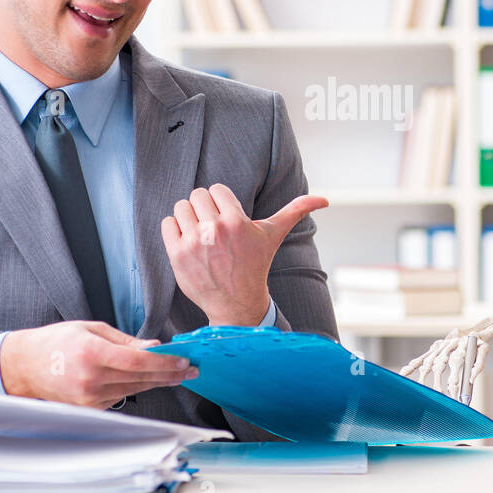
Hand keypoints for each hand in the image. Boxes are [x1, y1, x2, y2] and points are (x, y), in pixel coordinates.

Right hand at [0, 320, 197, 407]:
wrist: (25, 366)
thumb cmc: (56, 342)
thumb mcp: (91, 329)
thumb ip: (125, 340)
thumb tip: (153, 348)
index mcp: (92, 353)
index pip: (138, 362)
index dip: (164, 363)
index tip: (183, 361)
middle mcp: (91, 379)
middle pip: (141, 379)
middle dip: (170, 374)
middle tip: (190, 369)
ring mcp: (90, 397)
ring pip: (135, 389)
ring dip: (157, 382)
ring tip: (176, 374)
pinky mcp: (90, 408)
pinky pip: (121, 396)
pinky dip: (136, 387)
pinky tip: (148, 380)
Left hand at [161, 183, 328, 326]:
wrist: (237, 303)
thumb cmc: (255, 265)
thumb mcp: (274, 235)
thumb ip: (296, 210)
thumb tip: (324, 199)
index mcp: (236, 221)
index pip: (217, 189)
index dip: (221, 203)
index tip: (227, 219)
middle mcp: (214, 229)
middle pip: (197, 195)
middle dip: (204, 208)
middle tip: (213, 227)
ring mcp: (194, 242)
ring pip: (181, 206)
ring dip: (188, 216)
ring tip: (200, 233)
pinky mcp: (177, 255)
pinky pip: (167, 223)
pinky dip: (174, 229)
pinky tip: (188, 241)